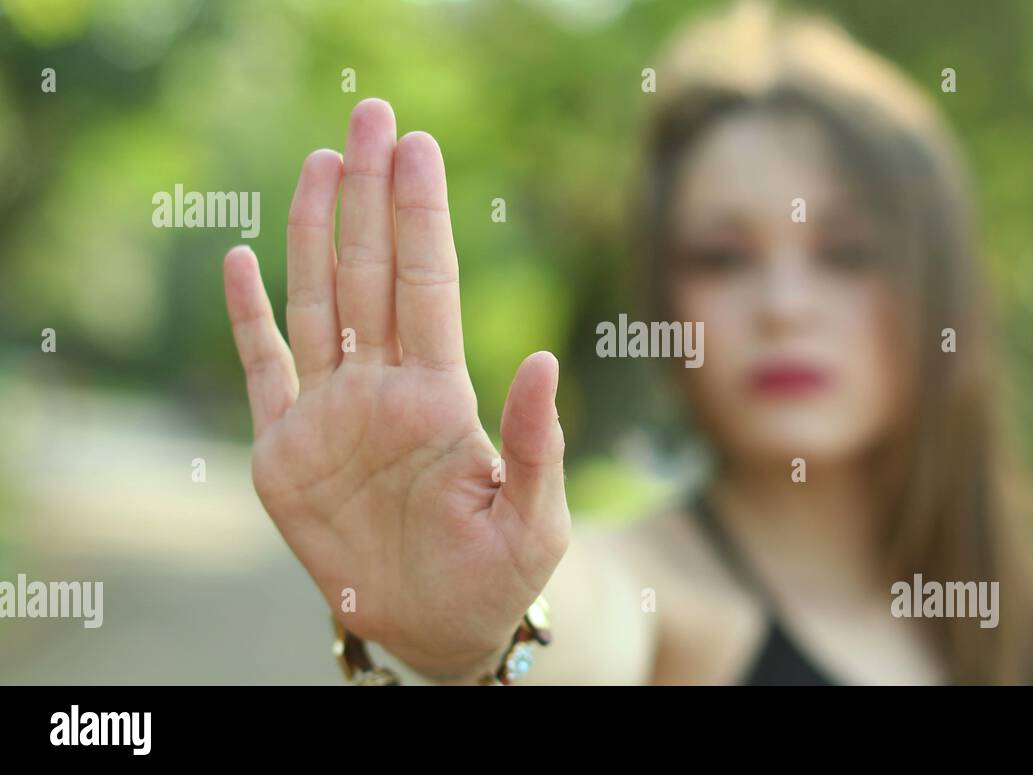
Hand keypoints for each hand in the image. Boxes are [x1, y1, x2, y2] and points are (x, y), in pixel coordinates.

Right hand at [221, 98, 568, 680]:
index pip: (428, 287)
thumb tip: (547, 360)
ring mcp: (330, 413)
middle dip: (371, 195)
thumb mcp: (536, 520)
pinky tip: (242, 260)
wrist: (437, 626)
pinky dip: (248, 318)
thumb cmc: (498, 575)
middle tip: (370, 115)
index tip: (418, 149)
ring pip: (319, 304)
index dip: (420, 218)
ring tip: (321, 163)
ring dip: (316, 233)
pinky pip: (262, 369)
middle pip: (371, 273)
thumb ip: (537, 444)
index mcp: (441, 398)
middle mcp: (383, 388)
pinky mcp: (283, 450)